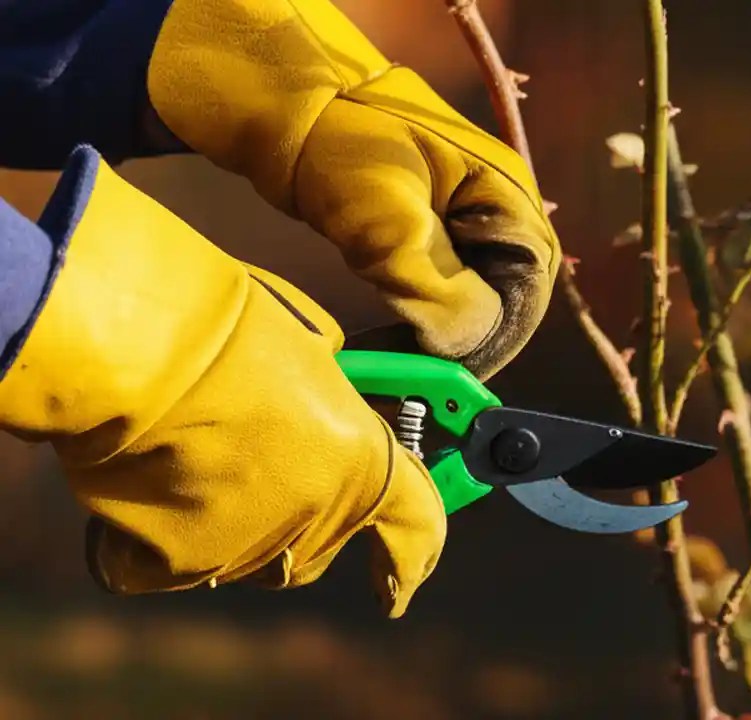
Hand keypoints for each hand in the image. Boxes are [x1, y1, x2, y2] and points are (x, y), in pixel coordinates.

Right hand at [0, 147, 444, 617]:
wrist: (132, 350)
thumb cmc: (225, 326)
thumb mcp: (309, 343)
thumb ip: (331, 387)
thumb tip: (323, 386)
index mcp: (366, 464)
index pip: (417, 526)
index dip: (415, 556)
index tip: (402, 584)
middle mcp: (315, 521)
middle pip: (323, 540)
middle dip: (308, 508)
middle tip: (271, 460)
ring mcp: (243, 551)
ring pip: (250, 553)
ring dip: (236, 515)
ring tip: (195, 446)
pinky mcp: (169, 566)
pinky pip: (172, 562)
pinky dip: (160, 533)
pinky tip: (145, 478)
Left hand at [144, 0, 560, 379]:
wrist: (282, 110)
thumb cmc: (338, 147)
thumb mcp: (390, 225)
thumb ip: (442, 293)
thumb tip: (466, 349)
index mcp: (506, 193)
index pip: (529, 283)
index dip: (498, 335)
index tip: (455, 375)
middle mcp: (497, 207)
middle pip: (510, 294)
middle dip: (472, 339)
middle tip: (428, 379)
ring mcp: (465, 217)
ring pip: (477, 294)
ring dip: (445, 332)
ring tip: (404, 362)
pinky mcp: (432, 229)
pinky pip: (446, 285)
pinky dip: (423, 316)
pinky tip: (395, 336)